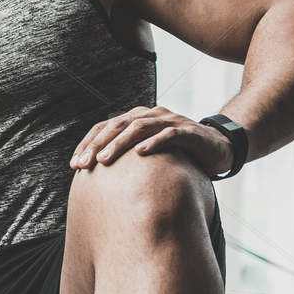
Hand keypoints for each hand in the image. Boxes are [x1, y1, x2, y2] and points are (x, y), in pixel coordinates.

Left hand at [69, 105, 232, 175]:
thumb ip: (126, 159)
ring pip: (139, 128)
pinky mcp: (189, 131)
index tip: (74, 165)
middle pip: (117, 125)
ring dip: (119, 143)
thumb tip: (95, 177)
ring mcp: (170, 121)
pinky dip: (153, 142)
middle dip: (97, 145)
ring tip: (104, 159)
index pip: (106, 127)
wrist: (219, 149)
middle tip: (83, 164)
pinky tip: (140, 153)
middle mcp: (151, 116)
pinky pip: (168, 134)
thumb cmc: (178, 155)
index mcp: (137, 119)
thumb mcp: (148, 155)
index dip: (88, 144)